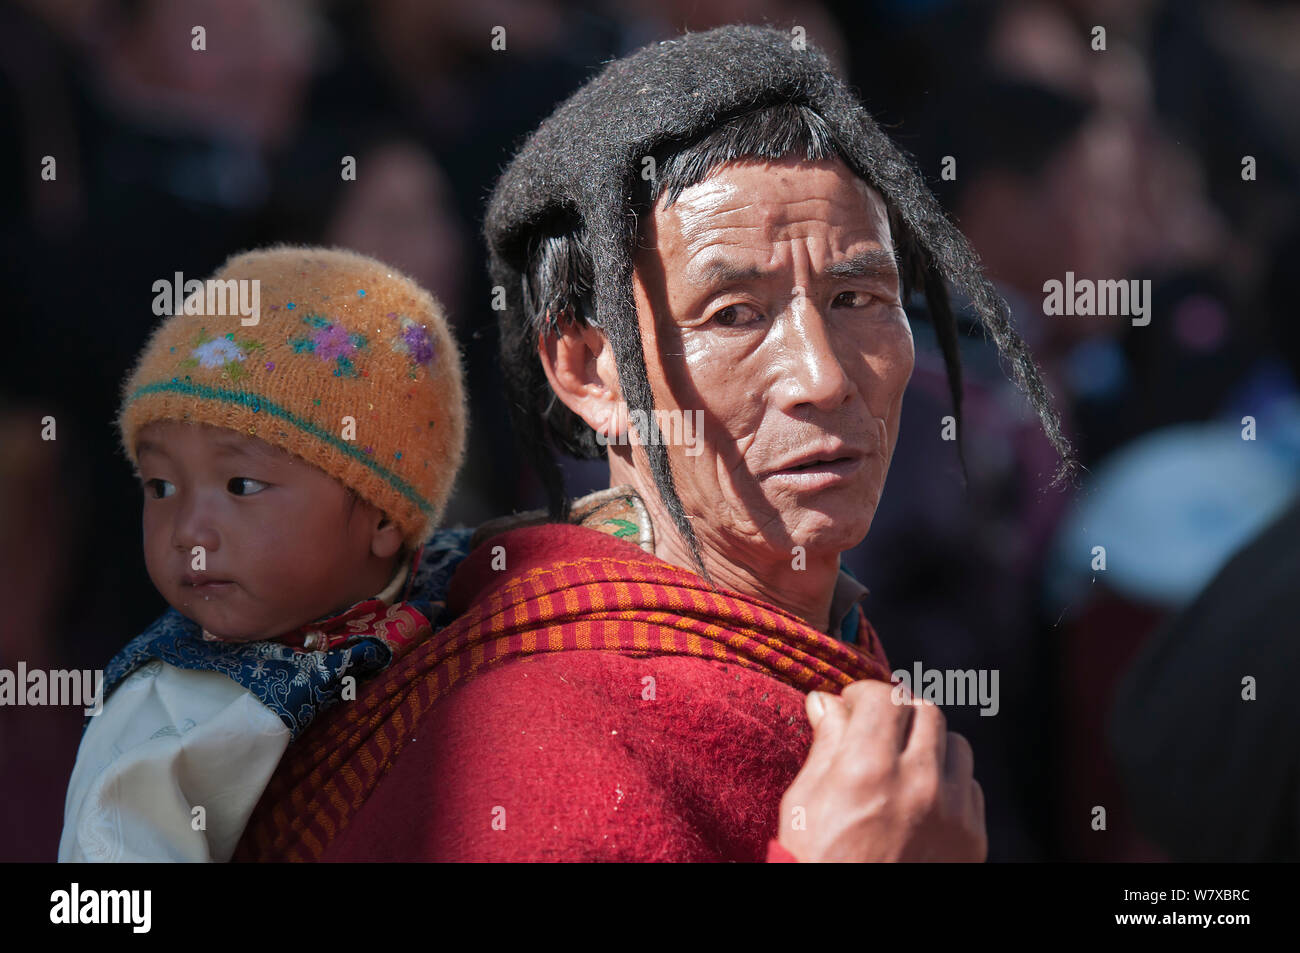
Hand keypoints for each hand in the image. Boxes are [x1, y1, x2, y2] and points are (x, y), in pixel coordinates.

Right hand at [777, 679, 986, 860]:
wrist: (850, 929)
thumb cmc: (816, 863)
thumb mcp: (804, 802)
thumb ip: (824, 745)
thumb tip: (826, 701)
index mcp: (867, 770)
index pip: (884, 696)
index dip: (864, 694)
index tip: (852, 705)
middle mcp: (918, 784)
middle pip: (924, 711)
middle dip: (897, 712)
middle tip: (876, 728)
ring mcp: (952, 814)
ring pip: (955, 744)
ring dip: (928, 743)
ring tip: (902, 763)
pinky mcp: (973, 840)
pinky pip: (969, 786)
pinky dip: (946, 781)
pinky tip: (920, 799)